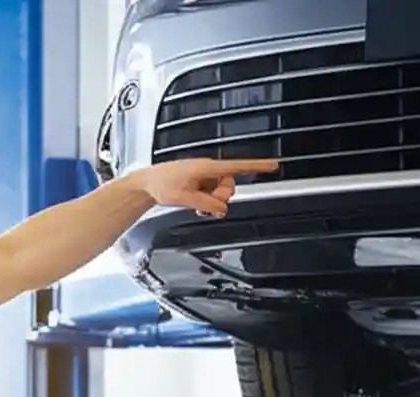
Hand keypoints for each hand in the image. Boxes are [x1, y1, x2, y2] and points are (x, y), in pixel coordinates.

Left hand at [129, 158, 279, 217]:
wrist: (146, 183)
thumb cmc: (160, 184)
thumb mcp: (183, 197)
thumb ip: (205, 203)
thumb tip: (221, 208)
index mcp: (206, 167)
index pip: (236, 167)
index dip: (256, 166)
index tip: (273, 165)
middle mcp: (207, 170)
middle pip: (229, 186)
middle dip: (220, 198)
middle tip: (204, 205)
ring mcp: (204, 177)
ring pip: (221, 192)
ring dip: (212, 202)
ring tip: (196, 205)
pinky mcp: (200, 183)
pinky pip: (213, 194)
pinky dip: (207, 201)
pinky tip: (196, 205)